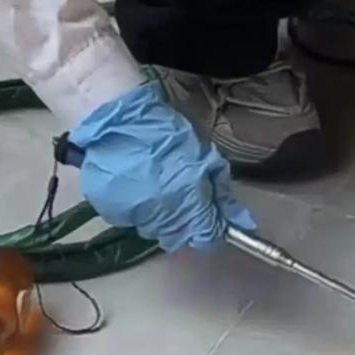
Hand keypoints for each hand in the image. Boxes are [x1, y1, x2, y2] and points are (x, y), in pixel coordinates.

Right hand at [69, 83, 255, 252]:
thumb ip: (221, 192)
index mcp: (188, 203)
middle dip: (186, 221)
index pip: (207, 237)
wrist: (116, 116)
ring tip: (157, 185)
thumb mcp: (202, 156)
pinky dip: (138, 208)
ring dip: (161, 216)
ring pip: (155, 231)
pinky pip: (132, 220)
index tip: (212, 214)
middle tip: (182, 193)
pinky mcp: (111, 213)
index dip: (212, 227)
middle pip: (180, 238)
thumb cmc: (165, 131)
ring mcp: (134, 218)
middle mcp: (161, 219)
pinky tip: (137, 184)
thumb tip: (242, 221)